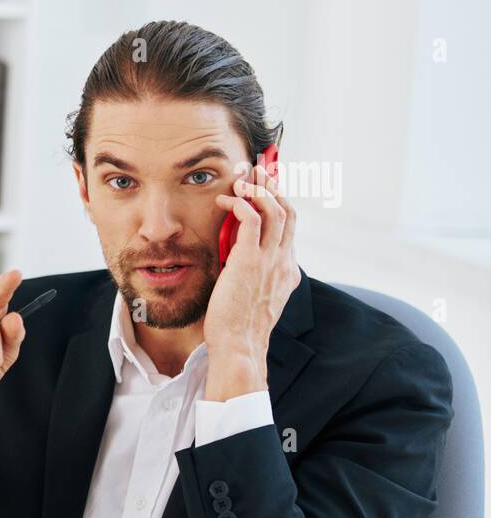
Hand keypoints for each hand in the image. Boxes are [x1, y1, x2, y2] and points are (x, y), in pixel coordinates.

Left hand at [204, 163, 299, 399]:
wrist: (239, 347)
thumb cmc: (237, 328)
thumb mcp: (252, 297)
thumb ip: (251, 276)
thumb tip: (234, 262)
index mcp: (287, 271)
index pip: (290, 228)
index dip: (278, 203)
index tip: (265, 187)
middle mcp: (284, 262)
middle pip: (288, 211)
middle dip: (273, 186)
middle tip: (257, 169)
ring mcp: (270, 261)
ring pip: (275, 210)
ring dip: (258, 188)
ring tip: (242, 176)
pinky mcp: (250, 261)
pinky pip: (251, 218)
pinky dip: (242, 203)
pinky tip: (228, 200)